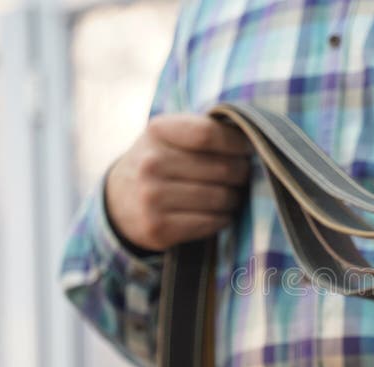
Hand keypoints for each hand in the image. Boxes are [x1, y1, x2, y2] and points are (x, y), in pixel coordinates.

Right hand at [105, 114, 251, 251]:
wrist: (119, 200)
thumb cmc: (162, 161)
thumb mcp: (172, 136)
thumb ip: (206, 131)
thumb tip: (254, 140)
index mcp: (158, 131)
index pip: (208, 134)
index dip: (237, 143)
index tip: (247, 149)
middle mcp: (150, 163)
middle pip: (222, 169)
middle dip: (241, 174)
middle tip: (240, 177)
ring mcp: (151, 197)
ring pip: (221, 198)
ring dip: (234, 199)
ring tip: (229, 196)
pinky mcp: (158, 228)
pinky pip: (211, 222)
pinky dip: (222, 219)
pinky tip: (216, 214)